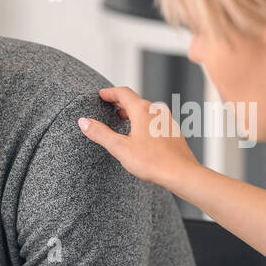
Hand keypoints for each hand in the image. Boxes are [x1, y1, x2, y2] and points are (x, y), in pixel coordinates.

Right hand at [79, 86, 202, 192]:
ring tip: (121, 119)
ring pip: (146, 111)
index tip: (101, 94)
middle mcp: (156, 112)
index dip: (109, 93)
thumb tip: (84, 122)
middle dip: (120, 102)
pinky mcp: (172, 132)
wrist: (181, 173)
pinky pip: (154, 121)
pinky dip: (143, 122)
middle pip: (135, 100)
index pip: (123, 93)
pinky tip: (140, 134)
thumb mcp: (120, 148)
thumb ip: (100, 133)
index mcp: (143, 111)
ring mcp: (166, 121)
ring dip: (132, 112)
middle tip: (108, 105)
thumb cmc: (153, 162)